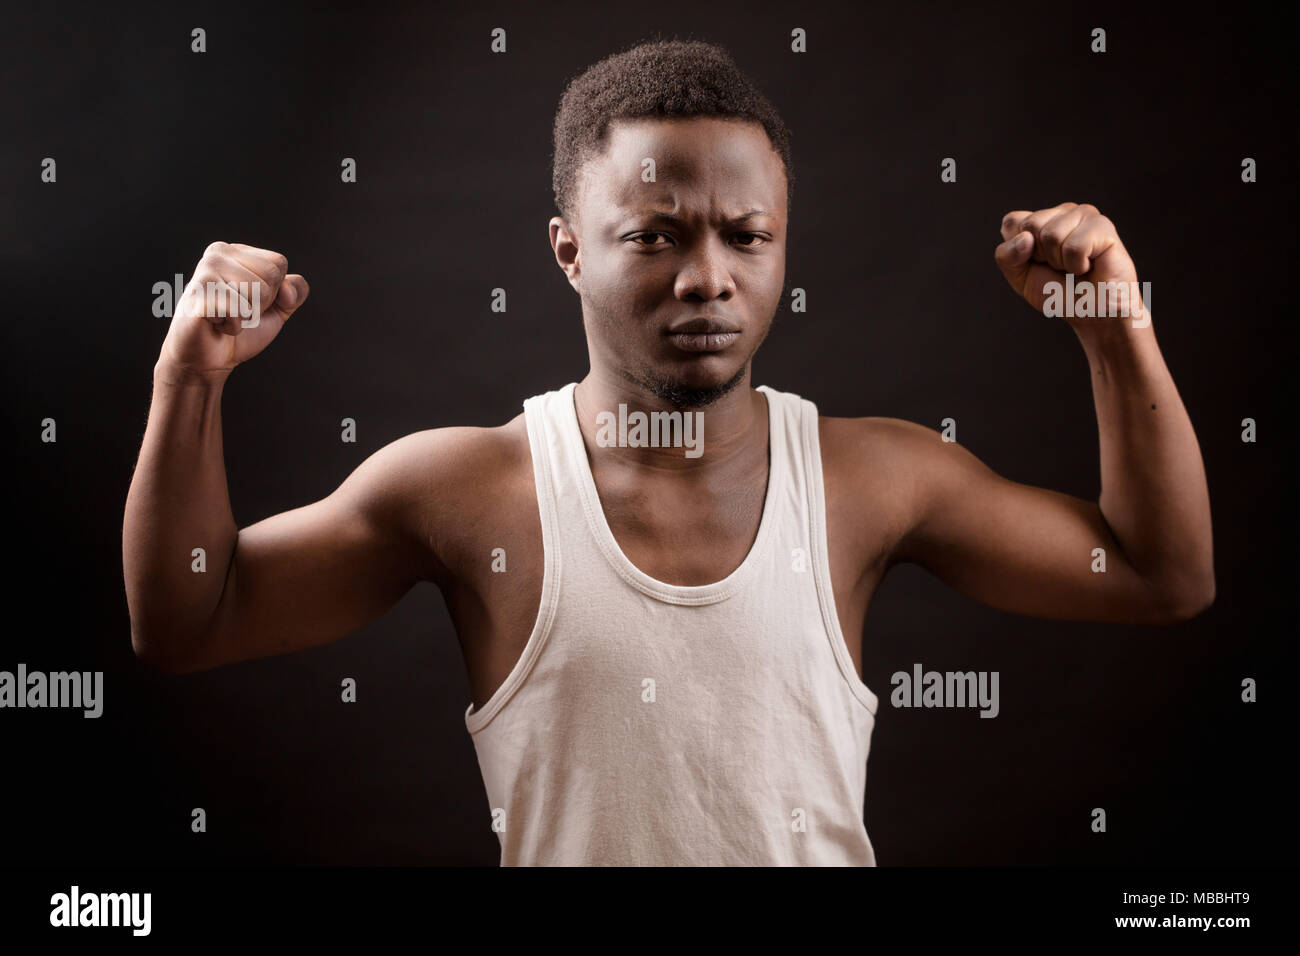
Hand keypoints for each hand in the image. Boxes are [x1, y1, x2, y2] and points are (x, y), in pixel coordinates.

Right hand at [157, 241, 309, 382]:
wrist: (208, 360)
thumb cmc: (241, 331)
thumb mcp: (278, 309)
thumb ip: (295, 291)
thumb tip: (286, 290)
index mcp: (235, 251)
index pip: (278, 263)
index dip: (273, 292)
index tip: (248, 301)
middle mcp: (217, 254)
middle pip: (271, 276)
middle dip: (261, 304)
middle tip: (235, 312)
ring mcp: (205, 271)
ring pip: (258, 293)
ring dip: (247, 316)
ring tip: (225, 317)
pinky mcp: (199, 293)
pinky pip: (239, 309)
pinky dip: (234, 326)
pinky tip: (215, 324)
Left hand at [994, 203, 1144, 328]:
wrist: (1092, 312)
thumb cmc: (1058, 292)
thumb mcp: (1020, 277)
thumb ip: (1007, 256)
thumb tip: (1025, 238)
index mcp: (1041, 220)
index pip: (1012, 222)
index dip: (1017, 251)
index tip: (1036, 264)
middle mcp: (1062, 211)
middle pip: (1030, 225)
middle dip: (1040, 257)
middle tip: (1060, 268)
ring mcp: (1084, 215)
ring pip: (1051, 234)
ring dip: (1060, 262)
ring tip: (1075, 268)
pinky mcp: (1103, 226)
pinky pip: (1074, 246)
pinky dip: (1077, 266)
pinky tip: (1089, 266)